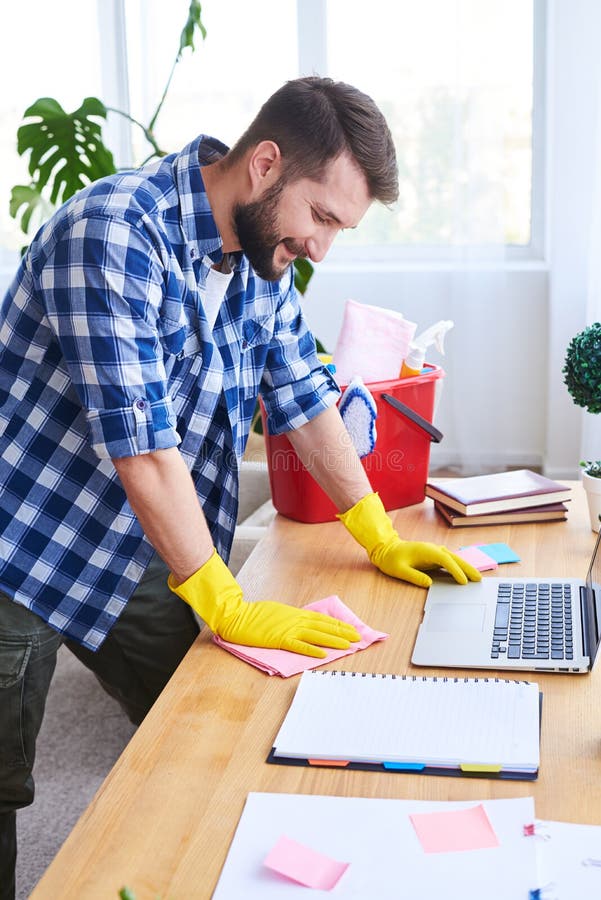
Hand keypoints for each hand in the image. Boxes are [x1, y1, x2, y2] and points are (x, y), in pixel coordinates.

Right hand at [168, 550, 360, 657]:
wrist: (236, 615)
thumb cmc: (255, 615)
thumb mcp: (278, 613)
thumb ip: (292, 619)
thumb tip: (305, 625)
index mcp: (295, 614)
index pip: (322, 619)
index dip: (339, 624)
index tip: (353, 629)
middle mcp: (296, 620)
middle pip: (324, 626)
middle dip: (344, 631)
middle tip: (360, 637)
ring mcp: (288, 629)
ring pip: (317, 635)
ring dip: (334, 640)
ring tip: (350, 645)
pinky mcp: (279, 639)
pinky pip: (299, 645)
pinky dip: (312, 650)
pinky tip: (324, 654)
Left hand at [338, 492, 481, 587]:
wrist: (386, 549)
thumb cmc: (391, 559)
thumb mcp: (399, 570)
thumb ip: (414, 576)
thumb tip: (429, 583)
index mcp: (426, 550)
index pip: (445, 560)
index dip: (456, 570)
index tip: (463, 581)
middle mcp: (433, 549)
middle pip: (454, 557)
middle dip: (467, 567)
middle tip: (479, 579)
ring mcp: (434, 551)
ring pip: (454, 558)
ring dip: (465, 566)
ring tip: (476, 577)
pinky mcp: (433, 556)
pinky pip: (449, 561)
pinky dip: (458, 566)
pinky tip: (464, 574)